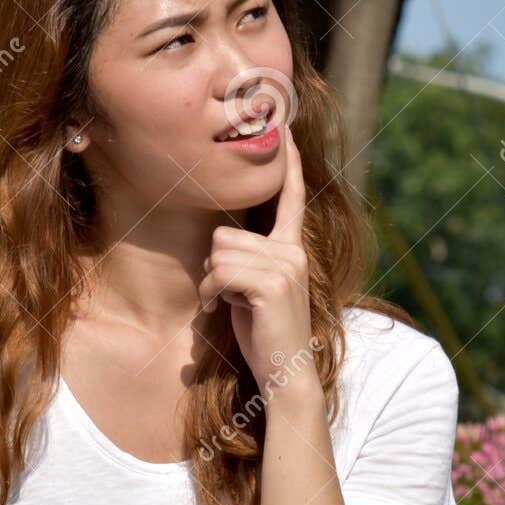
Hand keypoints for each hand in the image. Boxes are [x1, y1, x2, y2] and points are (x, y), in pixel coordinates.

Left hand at [199, 123, 316, 395]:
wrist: (284, 372)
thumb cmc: (263, 333)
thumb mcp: (255, 290)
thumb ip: (246, 261)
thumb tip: (217, 248)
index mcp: (292, 249)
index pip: (291, 199)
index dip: (289, 166)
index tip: (285, 131)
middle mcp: (293, 252)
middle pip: (225, 236)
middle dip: (215, 268)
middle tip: (229, 297)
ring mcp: (285, 266)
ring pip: (218, 253)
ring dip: (211, 284)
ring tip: (230, 305)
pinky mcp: (271, 284)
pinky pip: (219, 273)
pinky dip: (211, 295)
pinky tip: (223, 311)